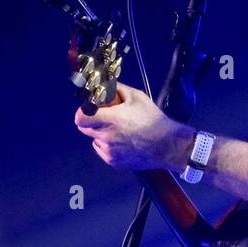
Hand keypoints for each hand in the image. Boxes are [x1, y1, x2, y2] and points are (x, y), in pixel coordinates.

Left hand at [74, 84, 192, 170]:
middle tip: (105, 117)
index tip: (90, 109)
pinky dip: (107, 145)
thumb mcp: (136, 97)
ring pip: (94, 139)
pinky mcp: (113, 161)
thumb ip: (116, 89)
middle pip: (84, 128)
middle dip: (91, 121)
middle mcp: (107, 137)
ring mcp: (109, 151)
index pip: (81, 117)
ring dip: (100, 133)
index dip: (83, 111)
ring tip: (118, 130)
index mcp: (111, 119)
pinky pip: (102, 150)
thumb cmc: (153, 121)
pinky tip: (121, 140)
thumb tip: (104, 85)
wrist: (166, 145)